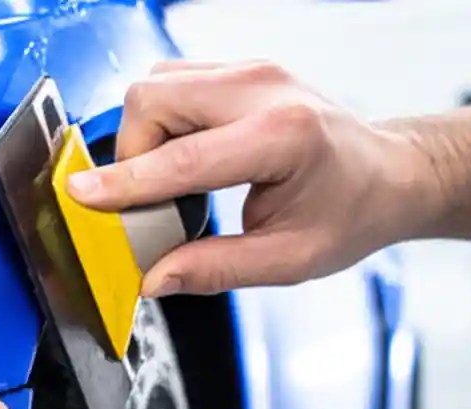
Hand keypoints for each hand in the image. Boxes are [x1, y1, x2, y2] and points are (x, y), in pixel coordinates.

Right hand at [67, 61, 438, 295]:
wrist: (390, 172)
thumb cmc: (350, 212)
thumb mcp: (290, 260)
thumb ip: (216, 269)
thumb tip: (154, 279)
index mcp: (282, 136)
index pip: (181, 159)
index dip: (124, 182)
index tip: (81, 195)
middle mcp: (261, 89)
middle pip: (152, 101)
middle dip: (131, 154)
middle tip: (150, 200)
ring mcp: (249, 70)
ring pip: (154, 85)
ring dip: (144, 136)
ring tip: (172, 179)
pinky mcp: (238, 68)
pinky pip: (171, 82)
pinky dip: (161, 122)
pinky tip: (185, 155)